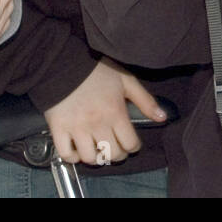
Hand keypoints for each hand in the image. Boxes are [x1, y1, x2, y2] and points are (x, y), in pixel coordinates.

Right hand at [43, 59, 166, 164]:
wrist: (64, 63)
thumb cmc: (96, 71)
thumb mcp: (126, 80)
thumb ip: (145, 100)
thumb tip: (162, 117)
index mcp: (115, 113)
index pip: (130, 144)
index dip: (133, 147)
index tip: (131, 144)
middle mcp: (97, 124)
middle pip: (111, 155)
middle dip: (117, 154)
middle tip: (115, 148)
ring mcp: (77, 129)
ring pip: (90, 158)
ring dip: (96, 158)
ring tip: (97, 150)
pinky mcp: (59, 129)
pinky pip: (66, 155)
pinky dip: (73, 157)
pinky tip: (78, 150)